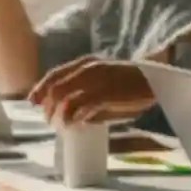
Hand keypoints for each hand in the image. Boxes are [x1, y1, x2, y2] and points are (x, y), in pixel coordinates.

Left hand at [28, 55, 155, 124]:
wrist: (158, 81)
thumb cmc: (131, 86)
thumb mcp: (104, 84)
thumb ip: (87, 94)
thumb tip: (70, 113)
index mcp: (86, 64)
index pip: (55, 74)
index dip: (40, 88)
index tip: (32, 101)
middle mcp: (89, 68)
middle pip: (56, 88)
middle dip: (48, 107)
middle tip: (50, 122)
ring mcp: (97, 80)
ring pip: (66, 98)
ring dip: (60, 115)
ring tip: (62, 126)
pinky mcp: (107, 93)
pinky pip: (83, 106)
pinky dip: (75, 117)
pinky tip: (75, 125)